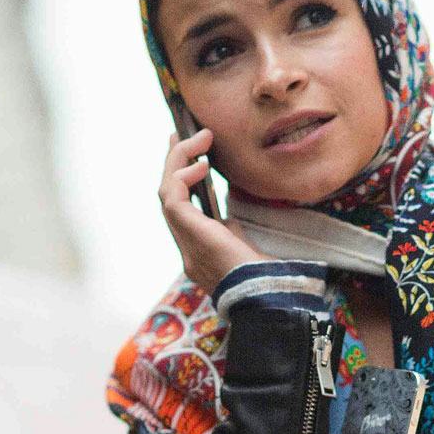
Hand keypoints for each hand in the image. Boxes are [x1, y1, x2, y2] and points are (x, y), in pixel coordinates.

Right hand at [161, 128, 268, 290]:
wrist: (268, 298)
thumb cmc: (267, 279)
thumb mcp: (245, 248)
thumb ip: (232, 230)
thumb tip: (228, 210)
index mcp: (199, 252)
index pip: (181, 211)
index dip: (181, 182)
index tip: (191, 155)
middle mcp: (187, 249)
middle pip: (168, 198)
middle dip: (172, 164)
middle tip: (179, 134)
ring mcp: (185, 244)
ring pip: (166, 194)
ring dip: (179, 162)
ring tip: (198, 139)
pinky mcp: (190, 234)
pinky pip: (174, 197)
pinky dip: (183, 176)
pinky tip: (202, 163)